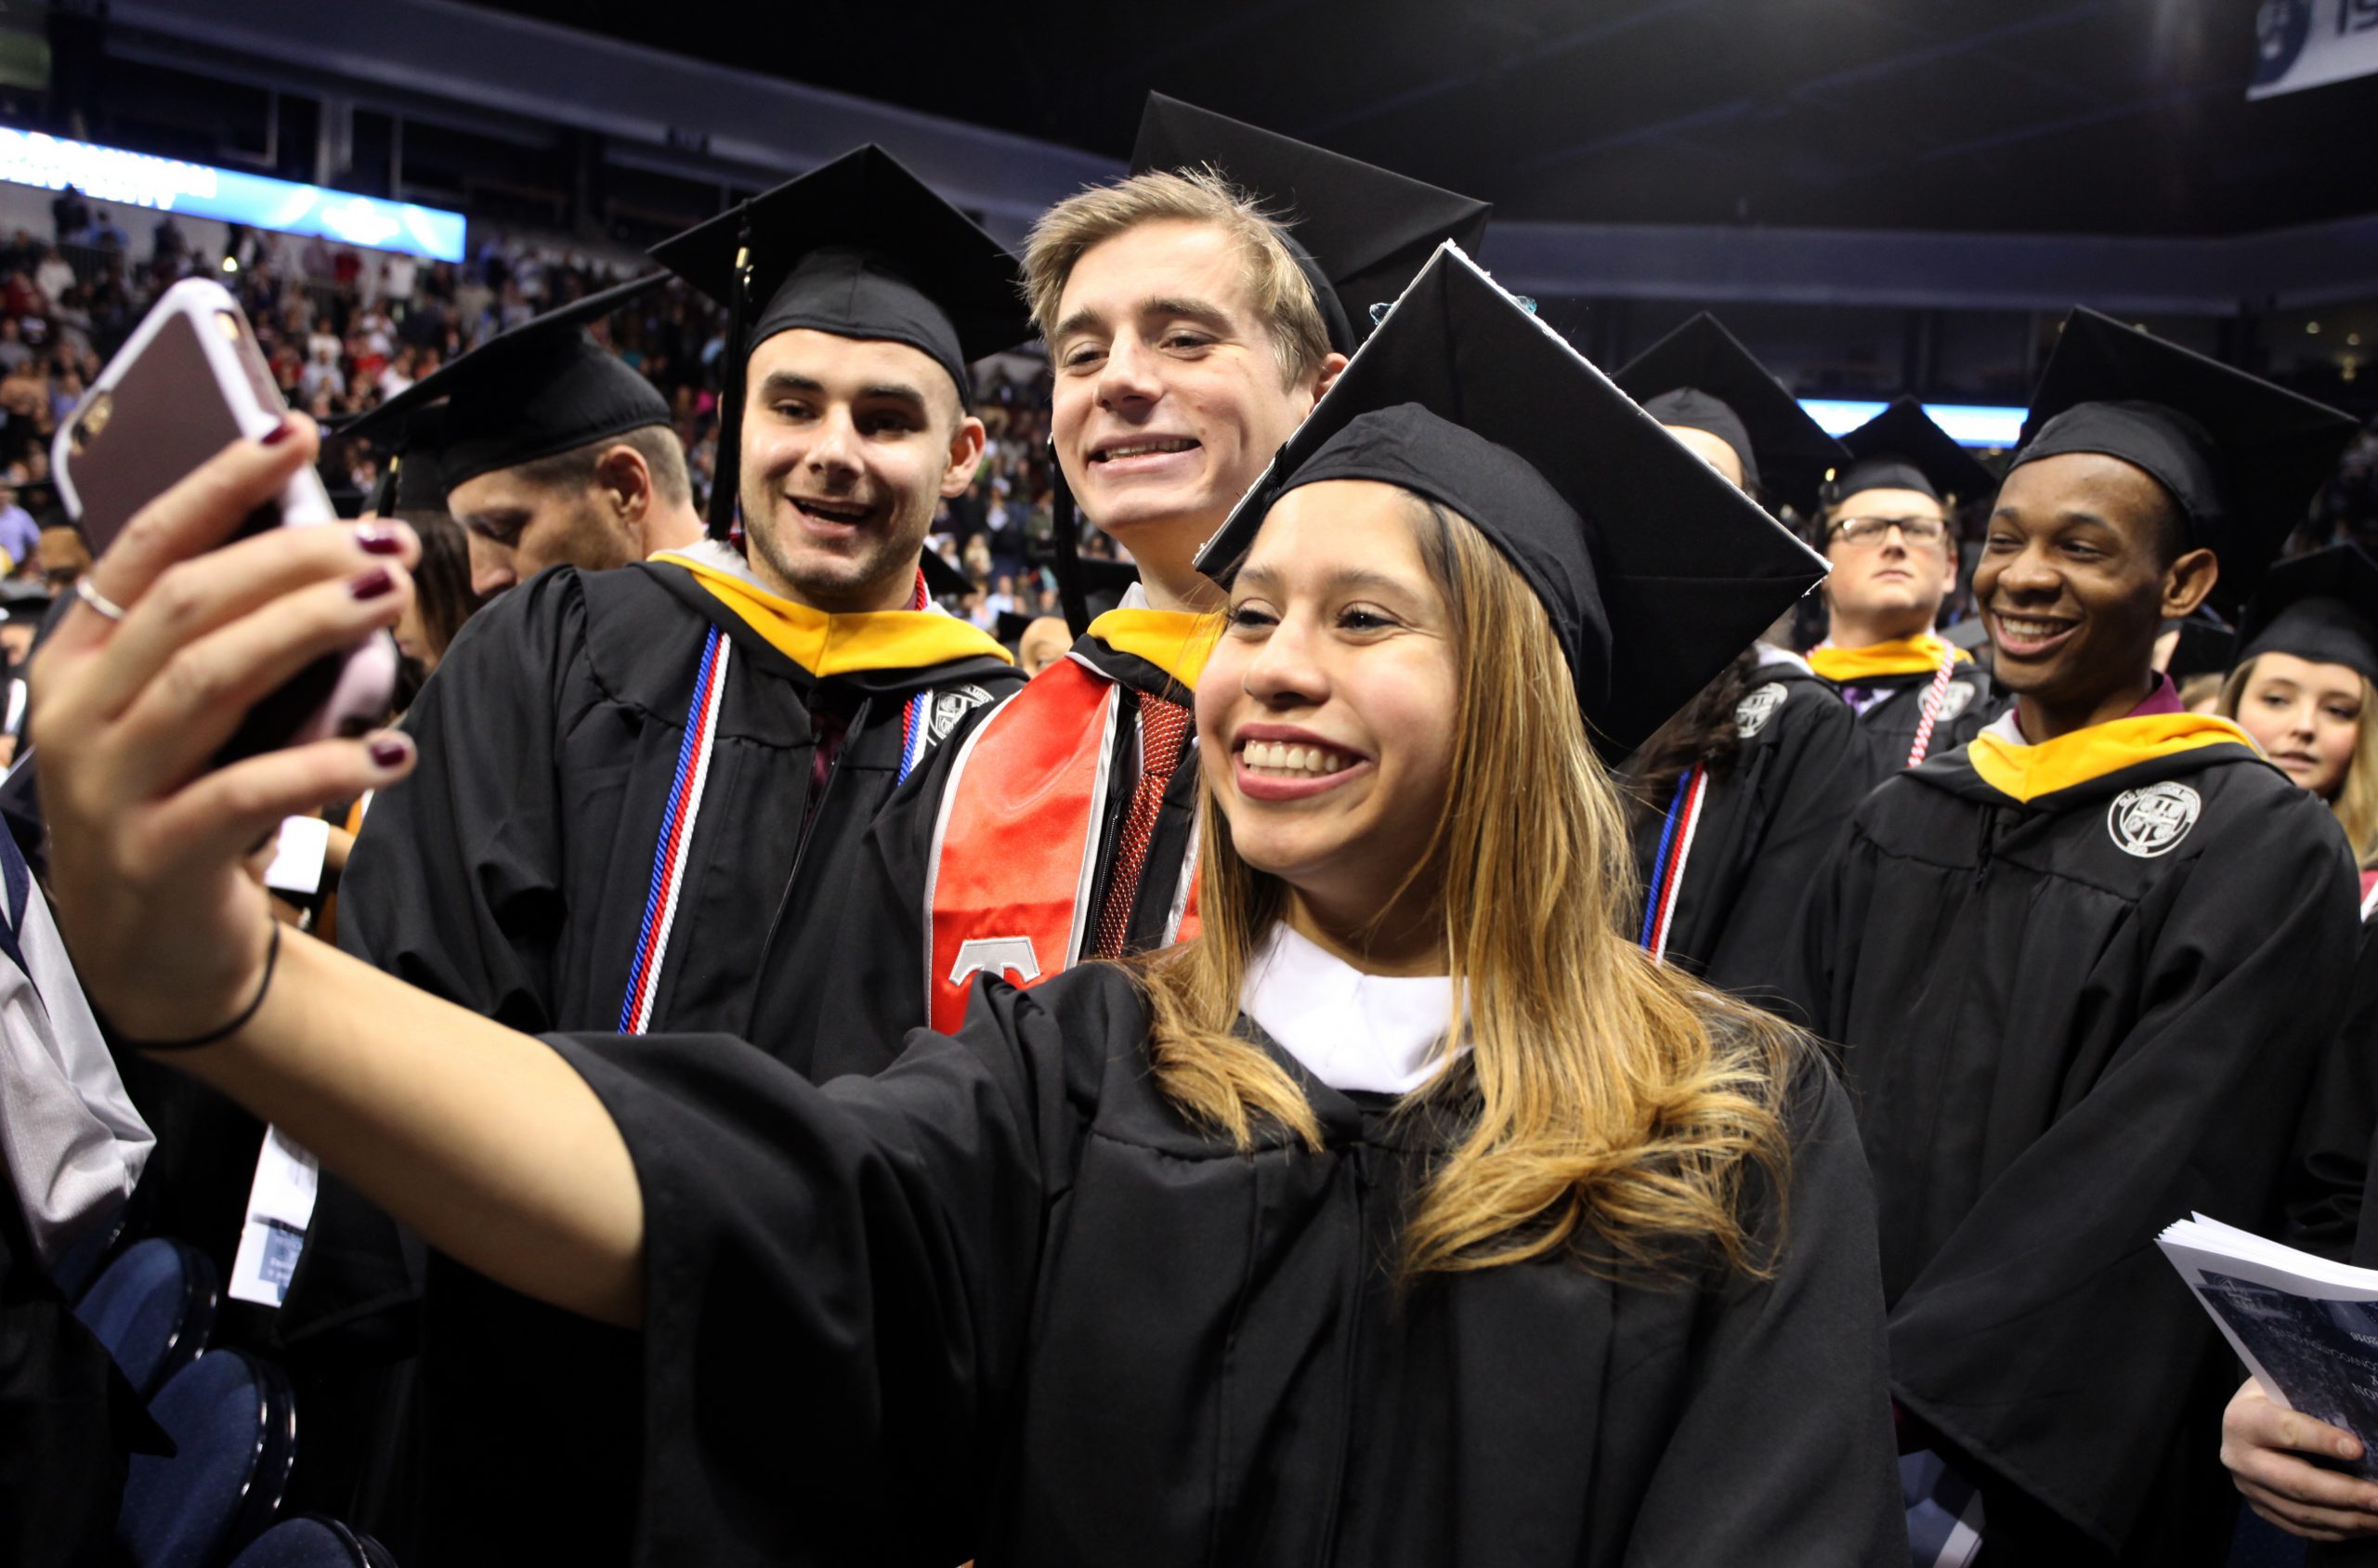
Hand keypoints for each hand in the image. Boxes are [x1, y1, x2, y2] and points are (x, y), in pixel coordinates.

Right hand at [30, 415, 419, 1042]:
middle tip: (384, 543)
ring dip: (307, 630)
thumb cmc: (182, 808)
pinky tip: (393, 752)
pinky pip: (245, 793)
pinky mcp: (156, 856)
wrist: (152, 958)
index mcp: (77, 661)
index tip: (296, 432)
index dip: (223, 483)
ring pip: (208, 680)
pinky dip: (325, 765)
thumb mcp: (191, 718)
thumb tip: (331, 554)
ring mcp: (108, 787)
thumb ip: (230, 640)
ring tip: (391, 600)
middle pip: (186, 604)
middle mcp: (77, 714)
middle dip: (290, 560)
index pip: (149, 548)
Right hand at [2222, 1377, 2377, 1540]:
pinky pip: (2302, 1529)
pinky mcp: (2261, 1508)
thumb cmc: (2278, 1396)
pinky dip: (2338, 1531)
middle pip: (2296, 1483)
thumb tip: (2363, 1427)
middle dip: (2346, 1493)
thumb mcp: (2288, 1388)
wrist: (2247, 1419)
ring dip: (2350, 1518)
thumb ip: (2317, 1404)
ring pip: (2303, 1513)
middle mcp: (2239, 1458)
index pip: (2286, 1431)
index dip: (2322, 1441)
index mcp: (2243, 1420)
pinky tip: (2366, 1524)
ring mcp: (2248, 1488)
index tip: (2359, 1449)